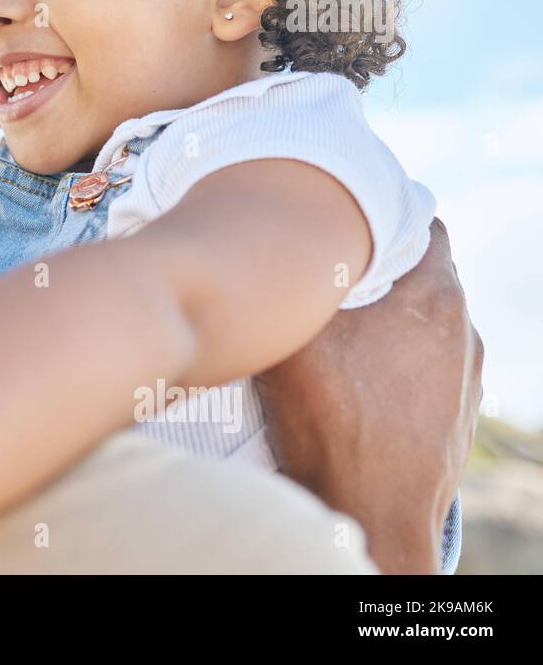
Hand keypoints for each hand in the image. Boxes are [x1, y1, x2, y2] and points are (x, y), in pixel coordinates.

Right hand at [256, 218, 482, 573]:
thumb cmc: (334, 425)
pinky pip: (425, 367)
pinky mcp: (457, 415)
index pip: (420, 222)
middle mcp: (461, 331)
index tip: (339, 221)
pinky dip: (395, 362)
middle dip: (376, 270)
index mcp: (433, 297)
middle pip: (420, 274)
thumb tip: (263, 247)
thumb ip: (290, 283)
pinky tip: (356, 383)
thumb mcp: (294, 338)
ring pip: (423, 324)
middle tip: (326, 277)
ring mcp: (465, 378)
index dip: (377, 214)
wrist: (372, 515)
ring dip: (386, 320)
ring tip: (337, 335)